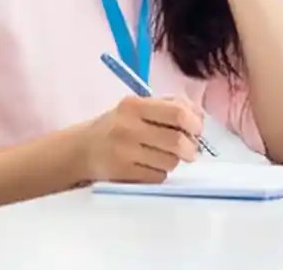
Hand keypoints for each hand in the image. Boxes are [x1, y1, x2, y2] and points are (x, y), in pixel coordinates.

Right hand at [76, 96, 203, 183]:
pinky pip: (158, 177)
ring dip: (174, 161)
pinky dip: (160, 173)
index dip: (194, 123)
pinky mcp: (122, 174)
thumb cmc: (118, 125)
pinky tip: (149, 166)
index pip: (176, 112)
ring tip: (163, 156)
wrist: (82, 149)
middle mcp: (127, 127)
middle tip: (190, 150)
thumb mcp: (138, 107)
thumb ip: (170, 105)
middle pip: (176, 140)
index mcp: (134, 105)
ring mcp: (124, 152)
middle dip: (190, 148)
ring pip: (170, 161)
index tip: (196, 129)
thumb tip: (200, 116)